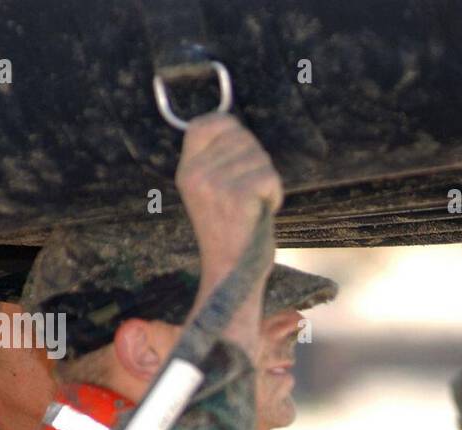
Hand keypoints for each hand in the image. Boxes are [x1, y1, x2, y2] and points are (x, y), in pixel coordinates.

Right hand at [175, 114, 281, 358]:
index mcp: (186, 171)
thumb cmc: (229, 234)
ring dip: (266, 181)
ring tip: (253, 206)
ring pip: (259, 157)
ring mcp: (216, 184)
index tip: (240, 151)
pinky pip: (269, 177)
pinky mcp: (238, 196)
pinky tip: (261, 213)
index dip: (230, 128)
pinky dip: (274, 195)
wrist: (230, 274)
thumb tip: (236, 127)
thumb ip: (216, 162)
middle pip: (241, 136)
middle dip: (256, 160)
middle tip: (250, 193)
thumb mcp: (210, 193)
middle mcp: (197, 174)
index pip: (206, 123)